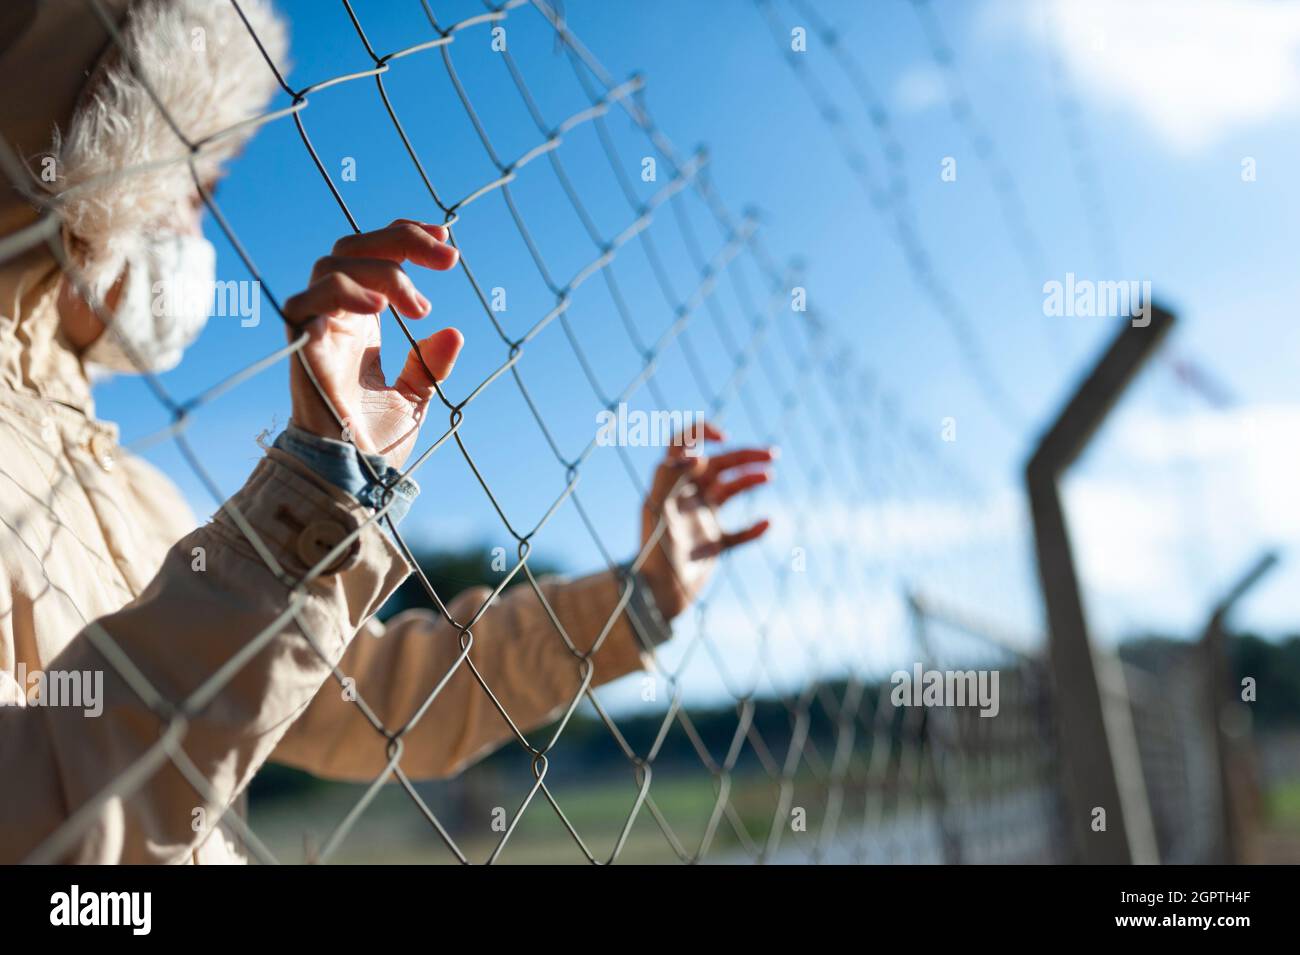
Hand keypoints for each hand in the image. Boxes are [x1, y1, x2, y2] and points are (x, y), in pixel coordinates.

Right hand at [283, 219, 462, 468]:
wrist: (354, 475)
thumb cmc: (374, 440)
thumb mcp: (415, 396)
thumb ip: (429, 364)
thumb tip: (453, 334)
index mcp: (362, 320)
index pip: (375, 256)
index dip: (405, 237)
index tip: (444, 239)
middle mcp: (337, 315)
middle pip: (355, 247)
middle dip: (403, 241)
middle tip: (448, 259)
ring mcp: (317, 326)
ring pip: (335, 264)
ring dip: (385, 272)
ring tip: (421, 308)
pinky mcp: (302, 344)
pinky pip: (309, 299)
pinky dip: (344, 292)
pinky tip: (381, 309)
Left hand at [638, 423, 775, 619]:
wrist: (656, 596)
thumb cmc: (653, 552)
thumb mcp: (658, 512)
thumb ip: (670, 478)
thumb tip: (696, 454)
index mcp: (672, 485)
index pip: (684, 444)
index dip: (702, 432)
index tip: (724, 437)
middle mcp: (687, 497)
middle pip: (718, 465)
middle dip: (743, 456)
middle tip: (771, 455)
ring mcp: (701, 520)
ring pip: (730, 491)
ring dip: (749, 480)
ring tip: (768, 476)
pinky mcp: (713, 544)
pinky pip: (738, 533)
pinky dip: (753, 528)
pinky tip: (766, 523)